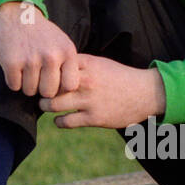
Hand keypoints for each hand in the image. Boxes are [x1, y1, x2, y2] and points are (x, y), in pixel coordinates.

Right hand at [0, 1, 78, 97]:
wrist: (15, 14)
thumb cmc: (41, 33)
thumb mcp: (62, 43)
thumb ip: (68, 65)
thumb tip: (69, 93)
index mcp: (67, 52)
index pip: (70, 86)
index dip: (60, 88)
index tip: (53, 80)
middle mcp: (51, 56)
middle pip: (48, 93)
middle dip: (41, 88)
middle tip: (36, 76)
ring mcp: (31, 59)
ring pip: (29, 91)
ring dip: (25, 84)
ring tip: (25, 69)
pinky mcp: (11, 62)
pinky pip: (14, 86)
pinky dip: (13, 80)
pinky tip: (14, 67)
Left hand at [38, 53, 166, 128]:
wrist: (145, 93)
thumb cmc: (121, 77)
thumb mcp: (101, 63)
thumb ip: (80, 64)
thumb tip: (57, 66)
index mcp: (87, 64)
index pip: (54, 65)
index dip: (45, 70)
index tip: (41, 75)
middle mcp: (86, 81)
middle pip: (50, 84)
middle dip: (41, 89)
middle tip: (39, 93)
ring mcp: (90, 100)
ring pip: (53, 104)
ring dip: (45, 106)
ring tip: (46, 106)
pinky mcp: (95, 118)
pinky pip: (66, 121)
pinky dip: (59, 121)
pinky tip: (59, 119)